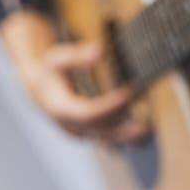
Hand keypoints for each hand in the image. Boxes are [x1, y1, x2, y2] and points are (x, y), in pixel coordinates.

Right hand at [0, 11, 148, 141]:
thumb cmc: (50, 71)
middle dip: (124, 123)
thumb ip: (77, 55)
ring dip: (128, 134)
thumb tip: (99, 50)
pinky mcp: (89, 133)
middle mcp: (70, 125)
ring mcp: (80, 132)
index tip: (131, 91)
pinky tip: (144, 128)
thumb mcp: (57, 58)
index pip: (88, 112)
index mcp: (60, 108)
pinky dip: (125, 133)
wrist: (41, 90)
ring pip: (106, 138)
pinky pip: (109, 137)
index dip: (110, 105)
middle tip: (147, 118)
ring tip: (149, 127)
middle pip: (100, 130)